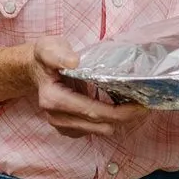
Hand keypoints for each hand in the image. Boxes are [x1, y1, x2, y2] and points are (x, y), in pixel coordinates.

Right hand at [27, 37, 149, 138]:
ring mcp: (61, 125)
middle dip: (124, 117)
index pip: (93, 112)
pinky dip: (106, 121)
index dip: (120, 112)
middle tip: (144, 104)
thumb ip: (59, 55)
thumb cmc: (44, 57)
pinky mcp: (67, 128)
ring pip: (99, 131)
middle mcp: (57, 117)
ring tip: (132, 104)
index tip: (141, 105)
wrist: (34, 69)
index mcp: (54, 100)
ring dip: (117, 120)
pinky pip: (93, 131)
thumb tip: (75, 63)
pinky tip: (115, 106)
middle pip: (100, 125)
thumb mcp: (49, 48)